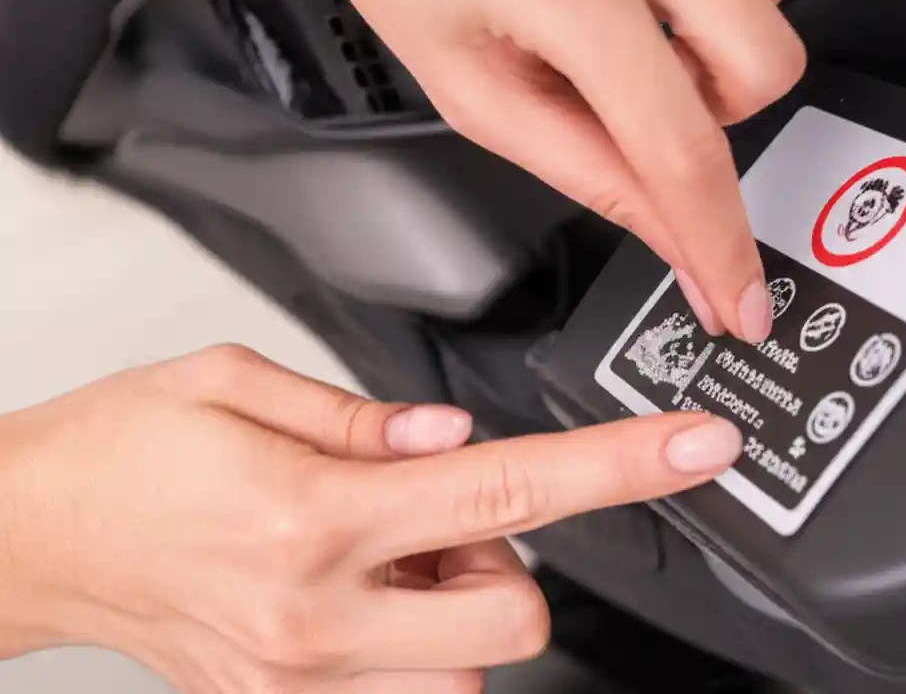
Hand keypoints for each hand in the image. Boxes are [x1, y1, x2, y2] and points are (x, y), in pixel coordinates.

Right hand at [0, 345, 742, 693]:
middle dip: (510, 569)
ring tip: (382, 559)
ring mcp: (305, 681)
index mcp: (316, 516)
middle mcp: (319, 615)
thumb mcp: (233, 382)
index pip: (508, 494)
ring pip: (469, 678)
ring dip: (458, 613)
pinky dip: (416, 652)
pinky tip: (358, 600)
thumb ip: (361, 414)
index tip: (696, 447)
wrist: (29, 536)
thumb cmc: (120, 454)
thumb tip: (452, 436)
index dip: (620, 468)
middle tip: (440, 519)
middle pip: (516, 621)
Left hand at [334, 0, 805, 342]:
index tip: (741, 299)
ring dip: (715, 38)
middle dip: (719, 108)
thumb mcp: (472, 85)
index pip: (678, 147)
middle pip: (765, 68)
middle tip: (645, 91)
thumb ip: (582, 165)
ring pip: (775, 1)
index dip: (718, 243)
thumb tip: (669, 235)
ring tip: (629, 19)